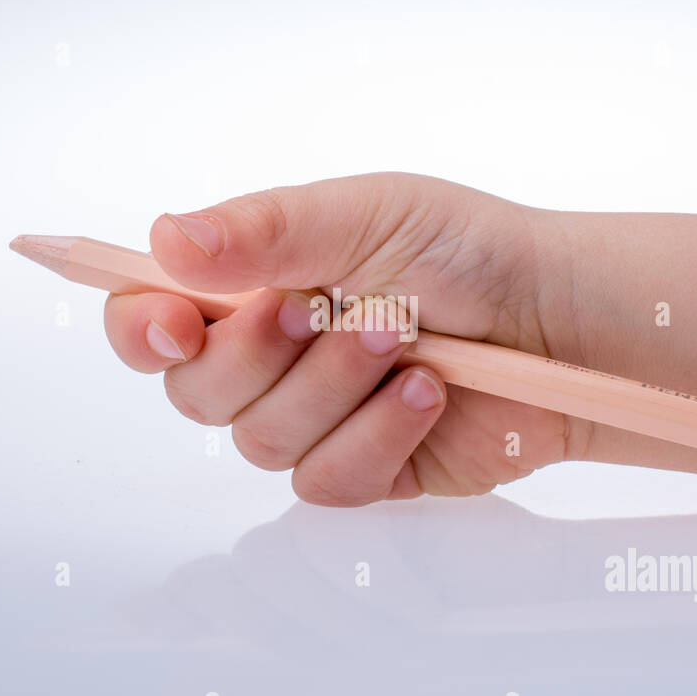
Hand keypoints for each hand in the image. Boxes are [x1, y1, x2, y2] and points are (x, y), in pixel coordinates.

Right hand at [103, 172, 585, 504]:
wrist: (555, 318)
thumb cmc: (462, 249)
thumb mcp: (363, 214)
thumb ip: (263, 229)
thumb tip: (166, 240)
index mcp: (251, 288)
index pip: (151, 321)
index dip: (142, 330)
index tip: (177, 324)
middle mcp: (269, 360)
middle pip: (196, 393)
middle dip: (260, 353)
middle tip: (322, 309)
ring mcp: (313, 420)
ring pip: (261, 441)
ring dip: (333, 387)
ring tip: (404, 339)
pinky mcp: (360, 470)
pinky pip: (325, 481)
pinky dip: (376, 437)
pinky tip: (426, 396)